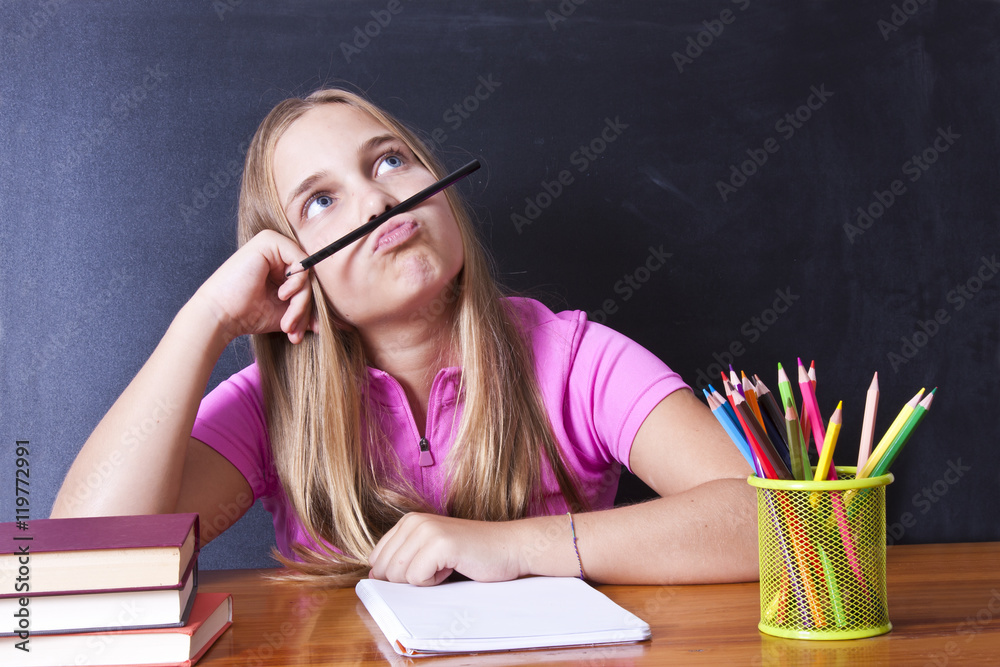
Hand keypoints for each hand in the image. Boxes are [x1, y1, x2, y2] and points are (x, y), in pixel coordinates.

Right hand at [191, 230, 315, 343]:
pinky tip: (282, 296)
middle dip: (304, 309)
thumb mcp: (285, 314)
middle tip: (292, 330)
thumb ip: (305, 311)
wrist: (221, 316)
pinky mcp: (269, 240)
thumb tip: (330, 323)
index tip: (301, 332)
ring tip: (287, 322)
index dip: (307, 308)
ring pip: (306, 273)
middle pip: (308, 278)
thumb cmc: (247, 315)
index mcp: (278, 265)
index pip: (307, 282)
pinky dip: (297, 283)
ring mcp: (272, 244)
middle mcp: (276, 252)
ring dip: (301, 302)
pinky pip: (300, 261)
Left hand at [368, 513, 524, 585]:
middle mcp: (414, 521)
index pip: (376, 559)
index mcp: (408, 521)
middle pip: (385, 569)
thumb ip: (401, 558)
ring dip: (424, 580)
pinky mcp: (440, 544)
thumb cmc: (472, 555)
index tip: (426, 567)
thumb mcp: (430, 552)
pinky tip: (453, 567)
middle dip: (410, 579)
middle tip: (438, 567)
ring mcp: (426, 530)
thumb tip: (372, 575)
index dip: (397, 574)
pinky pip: (416, 578)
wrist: (509, 548)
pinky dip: (435, 582)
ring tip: (447, 565)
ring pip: (399, 575)